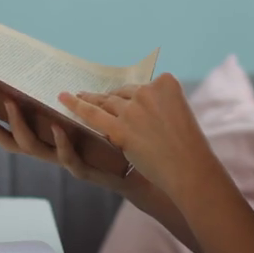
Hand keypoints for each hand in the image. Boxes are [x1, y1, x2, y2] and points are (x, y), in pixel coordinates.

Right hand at [0, 99, 135, 195]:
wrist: (134, 170)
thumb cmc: (107, 142)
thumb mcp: (83, 120)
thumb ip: (68, 104)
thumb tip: (54, 75)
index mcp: (48, 142)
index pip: (11, 136)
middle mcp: (50, 153)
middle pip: (14, 144)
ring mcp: (65, 162)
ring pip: (35, 149)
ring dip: (21, 126)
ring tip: (14, 105)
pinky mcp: (85, 169)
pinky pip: (68, 159)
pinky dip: (61, 142)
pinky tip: (58, 126)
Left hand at [61, 75, 220, 200]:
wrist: (190, 169)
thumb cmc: (188, 148)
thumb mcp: (181, 116)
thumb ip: (161, 107)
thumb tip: (141, 111)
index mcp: (167, 83)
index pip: (143, 86)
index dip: (136, 98)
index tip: (131, 103)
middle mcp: (148, 91)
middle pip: (122, 94)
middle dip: (111, 100)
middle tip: (96, 97)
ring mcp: (132, 110)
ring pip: (106, 102)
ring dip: (91, 99)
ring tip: (77, 96)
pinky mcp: (120, 129)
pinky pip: (92, 114)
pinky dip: (75, 105)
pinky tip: (63, 98)